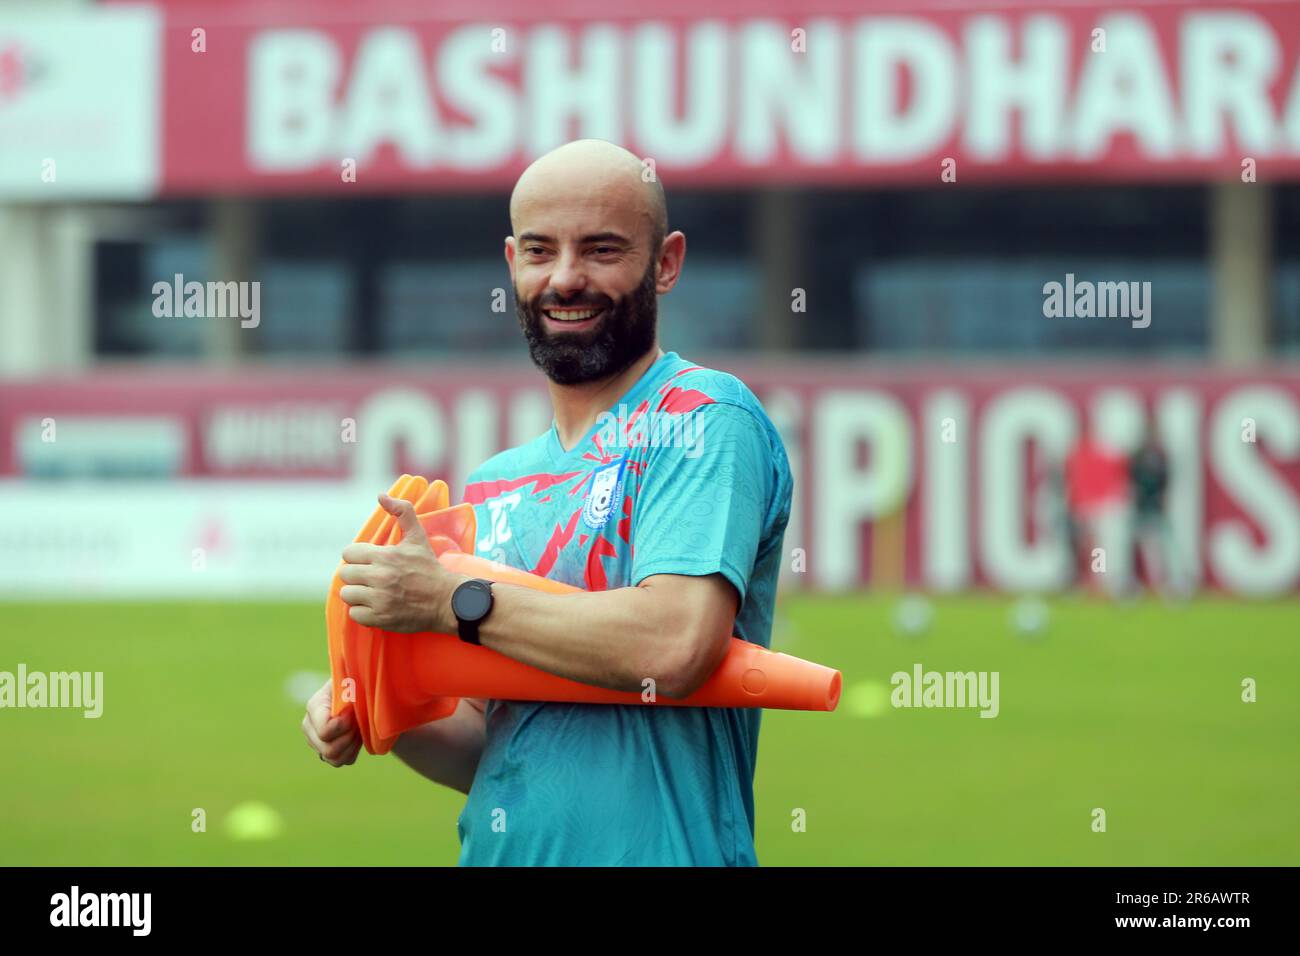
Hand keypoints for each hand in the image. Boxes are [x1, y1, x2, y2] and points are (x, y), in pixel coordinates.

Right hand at [301, 679, 360, 766]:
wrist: (357, 692)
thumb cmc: (356, 682)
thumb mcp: (352, 679)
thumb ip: (350, 685)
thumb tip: (350, 703)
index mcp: (314, 706)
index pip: (326, 731)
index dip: (344, 725)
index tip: (353, 712)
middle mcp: (309, 726)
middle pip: (329, 749)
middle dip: (350, 737)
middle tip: (358, 722)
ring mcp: (315, 741)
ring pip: (334, 758)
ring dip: (351, 746)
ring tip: (358, 729)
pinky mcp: (324, 751)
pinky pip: (340, 762)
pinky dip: (352, 752)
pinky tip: (356, 737)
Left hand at [338, 493, 465, 633]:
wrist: (447, 601)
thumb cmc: (430, 568)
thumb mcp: (417, 537)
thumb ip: (402, 512)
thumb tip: (380, 495)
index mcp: (385, 556)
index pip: (349, 553)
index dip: (358, 557)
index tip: (370, 562)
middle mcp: (380, 577)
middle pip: (345, 574)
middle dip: (357, 575)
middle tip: (371, 578)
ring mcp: (379, 599)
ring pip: (347, 594)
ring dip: (358, 594)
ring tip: (372, 593)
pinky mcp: (380, 618)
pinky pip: (354, 614)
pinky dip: (363, 612)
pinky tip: (377, 607)